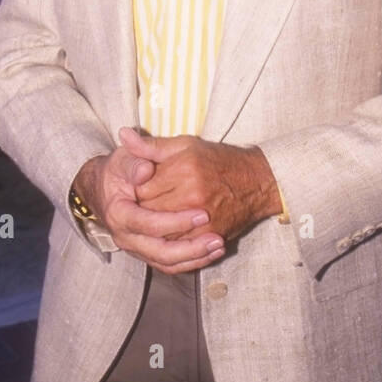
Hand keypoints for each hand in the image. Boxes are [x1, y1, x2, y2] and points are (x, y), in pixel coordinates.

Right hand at [73, 135, 226, 274]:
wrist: (105, 188)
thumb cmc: (118, 170)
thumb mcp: (123, 159)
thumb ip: (135, 161)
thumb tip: (145, 170)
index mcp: (119, 214)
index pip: (148, 224)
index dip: (175, 221)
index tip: (203, 213)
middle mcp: (125, 236)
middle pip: (159, 252)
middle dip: (190, 248)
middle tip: (216, 237)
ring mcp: (136, 248)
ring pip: (166, 263)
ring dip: (195, 258)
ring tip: (219, 246)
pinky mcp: (147, 253)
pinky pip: (170, 265)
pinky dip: (191, 262)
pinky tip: (212, 252)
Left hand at [119, 127, 278, 244]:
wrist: (257, 182)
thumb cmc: (219, 160)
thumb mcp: (185, 145)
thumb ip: (151, 146)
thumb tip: (124, 136)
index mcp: (184, 169)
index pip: (142, 185)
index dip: (134, 188)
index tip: (133, 187)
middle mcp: (192, 194)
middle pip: (149, 210)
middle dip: (140, 209)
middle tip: (138, 206)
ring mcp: (203, 218)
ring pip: (161, 232)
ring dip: (152, 229)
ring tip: (150, 220)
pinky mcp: (210, 236)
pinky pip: (179, 246)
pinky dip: (169, 242)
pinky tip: (167, 233)